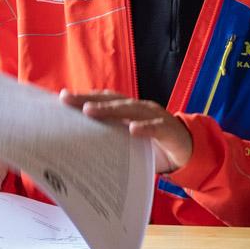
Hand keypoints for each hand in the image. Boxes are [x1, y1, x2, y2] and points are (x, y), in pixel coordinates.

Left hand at [60, 90, 193, 172]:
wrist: (188, 151)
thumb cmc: (153, 145)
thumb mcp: (128, 142)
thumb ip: (110, 140)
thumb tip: (79, 147)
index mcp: (129, 110)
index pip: (104, 100)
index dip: (85, 97)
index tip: (62, 98)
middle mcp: (140, 108)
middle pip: (112, 101)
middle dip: (88, 99)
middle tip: (67, 100)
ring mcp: (155, 116)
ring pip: (130, 110)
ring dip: (109, 109)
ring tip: (90, 111)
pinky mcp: (168, 130)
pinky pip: (156, 127)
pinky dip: (145, 127)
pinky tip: (133, 130)